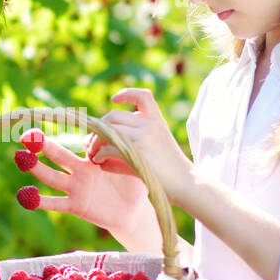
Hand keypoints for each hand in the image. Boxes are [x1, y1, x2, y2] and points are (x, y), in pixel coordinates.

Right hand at [14, 134, 151, 234]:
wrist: (134, 213)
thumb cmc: (134, 185)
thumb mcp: (134, 165)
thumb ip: (128, 151)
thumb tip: (127, 133)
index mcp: (93, 158)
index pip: (79, 142)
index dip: (70, 134)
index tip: (60, 120)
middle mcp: (80, 171)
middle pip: (58, 156)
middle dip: (42, 145)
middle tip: (26, 135)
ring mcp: (76, 189)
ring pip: (52, 177)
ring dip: (36, 168)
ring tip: (20, 158)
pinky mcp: (76, 206)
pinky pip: (56, 203)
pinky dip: (41, 201)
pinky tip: (26, 196)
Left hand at [87, 88, 195, 207]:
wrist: (187, 185)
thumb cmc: (169, 174)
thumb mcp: (152, 153)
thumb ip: (128, 147)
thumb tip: (95, 150)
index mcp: (157, 122)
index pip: (143, 96)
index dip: (127, 93)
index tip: (114, 99)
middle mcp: (150, 125)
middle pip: (114, 115)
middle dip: (98, 127)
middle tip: (91, 143)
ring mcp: (144, 137)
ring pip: (108, 130)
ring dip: (94, 141)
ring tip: (93, 153)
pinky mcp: (138, 152)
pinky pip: (109, 147)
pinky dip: (99, 154)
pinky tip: (99, 161)